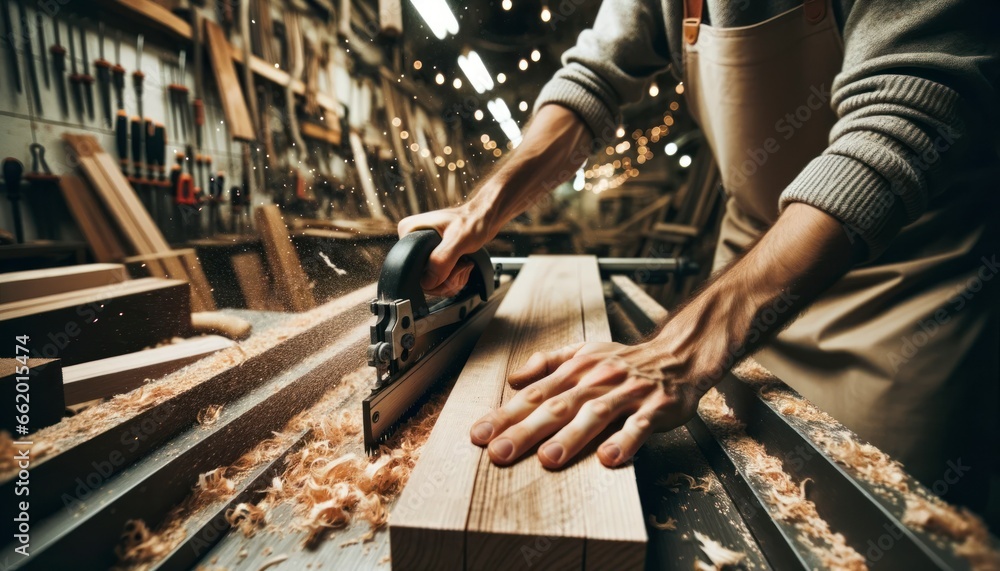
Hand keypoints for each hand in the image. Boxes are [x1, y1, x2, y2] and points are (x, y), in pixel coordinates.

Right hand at [398, 204, 494, 296]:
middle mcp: (413, 242)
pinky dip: (454, 279)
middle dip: (446, 280)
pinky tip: (463, 266)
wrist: (484, 219)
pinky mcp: (434, 258)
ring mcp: (424, 252)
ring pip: (433, 283)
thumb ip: (442, 260)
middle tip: (462, 265)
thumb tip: (428, 281)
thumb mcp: (458, 240)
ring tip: (464, 264)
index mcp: (410, 232)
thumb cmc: (473, 221)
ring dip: (453, 280)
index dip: (432, 276)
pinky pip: (440, 282)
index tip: (453, 266)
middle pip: (422, 280)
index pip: (410, 268)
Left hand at [469, 341, 704, 468]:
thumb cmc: (625, 361)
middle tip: (500, 453)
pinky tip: (610, 459)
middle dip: (526, 430)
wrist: (678, 356)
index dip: (505, 415)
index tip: (479, 435)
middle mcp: (597, 379)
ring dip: (571, 437)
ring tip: (548, 458)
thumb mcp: (584, 352)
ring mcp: (626, 393)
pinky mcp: (654, 408)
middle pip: (557, 406)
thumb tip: (513, 378)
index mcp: (576, 369)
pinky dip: (625, 441)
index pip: (534, 394)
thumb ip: (547, 363)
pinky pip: (638, 425)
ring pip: (595, 414)